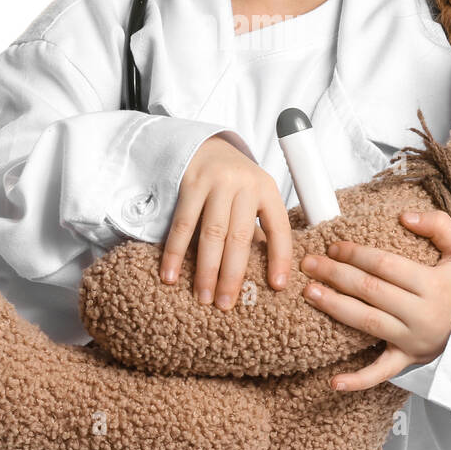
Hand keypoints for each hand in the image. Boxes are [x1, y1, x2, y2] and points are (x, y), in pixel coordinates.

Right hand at [158, 134, 292, 309]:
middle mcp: (244, 184)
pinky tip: (170, 274)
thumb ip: (256, 230)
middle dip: (233, 274)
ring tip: (203, 296)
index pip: (279, 228)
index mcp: (267, 190)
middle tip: (226, 304)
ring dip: (206, 269)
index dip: (279, 258)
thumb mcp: (253, 197)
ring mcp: (216, 182)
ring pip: (212, 233)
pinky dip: (175, 252)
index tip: (277, 286)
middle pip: (240, 236)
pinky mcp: (191, 183)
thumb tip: (263, 276)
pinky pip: (182, 223)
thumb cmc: (234, 182)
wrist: (206, 145)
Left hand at [298, 210, 450, 390]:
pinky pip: (382, 373)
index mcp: (434, 285)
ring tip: (310, 293)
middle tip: (309, 263)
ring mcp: (414, 340)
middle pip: (370, 291)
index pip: (386, 265)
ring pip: (367, 323)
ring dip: (335, 307)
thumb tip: (405, 216)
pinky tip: (333, 381)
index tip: (334, 246)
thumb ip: (439, 225)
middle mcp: (422, 314)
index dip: (357, 254)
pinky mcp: (410, 360)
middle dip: (336, 275)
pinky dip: (358, 379)